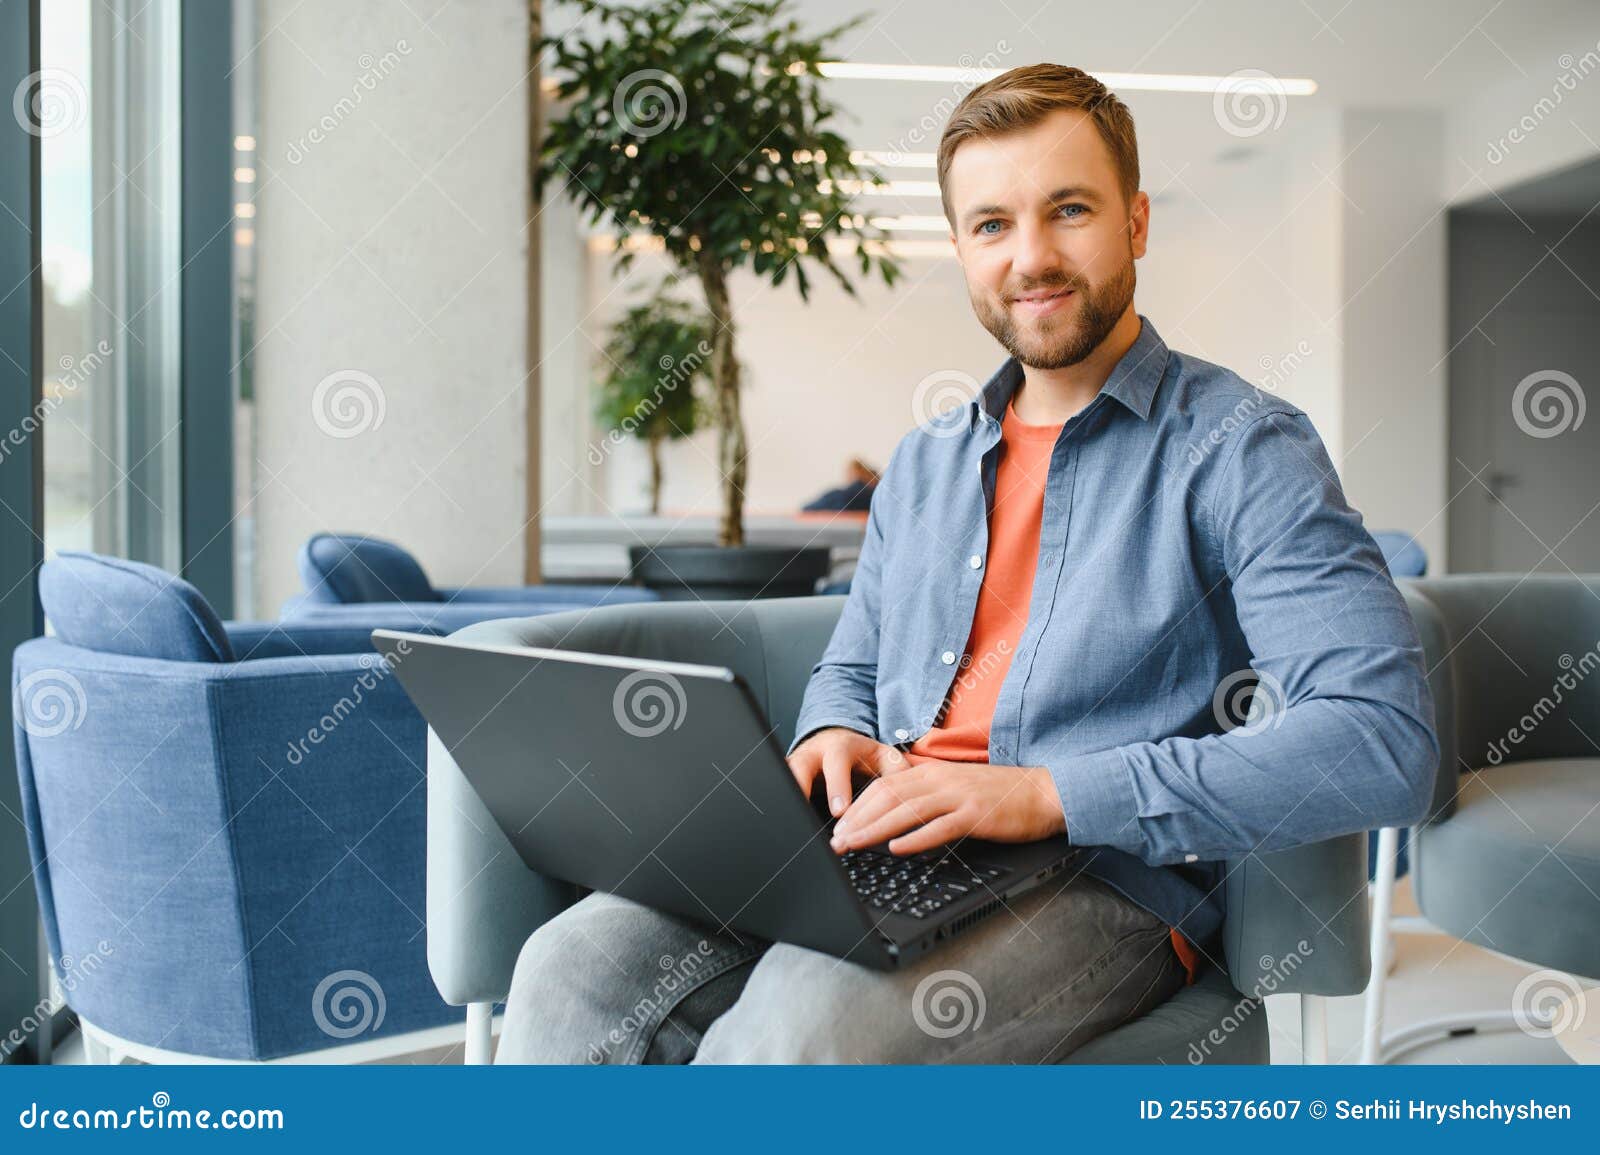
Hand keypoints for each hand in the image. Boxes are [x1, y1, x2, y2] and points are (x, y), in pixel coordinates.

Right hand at [785, 727, 909, 816]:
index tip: (840, 811)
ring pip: (783, 775)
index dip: (837, 786)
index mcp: (842, 746)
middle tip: (806, 820)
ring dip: (784, 797)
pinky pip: (777, 786)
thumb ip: (898, 772)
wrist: (840, 743)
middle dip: (801, 789)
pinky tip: (781, 822)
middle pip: (801, 766)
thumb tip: (910, 792)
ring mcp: (796, 763)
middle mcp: (814, 752)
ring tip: (787, 823)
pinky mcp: (786, 775)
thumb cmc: (865, 756)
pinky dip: (779, 803)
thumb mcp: (885, 758)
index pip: (837, 761)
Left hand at [829, 760, 1065, 855]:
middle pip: (888, 797)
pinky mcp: (976, 814)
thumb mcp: (955, 789)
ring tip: (854, 844)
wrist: (1043, 792)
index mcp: (933, 773)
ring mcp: (958, 796)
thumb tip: (893, 818)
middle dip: (858, 820)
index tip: (838, 827)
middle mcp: (941, 780)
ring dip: (875, 829)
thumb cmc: (998, 795)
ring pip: (907, 810)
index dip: (857, 806)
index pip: (884, 786)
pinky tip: (897, 849)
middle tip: (836, 842)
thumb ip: (926, 798)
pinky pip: (941, 827)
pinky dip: (916, 838)